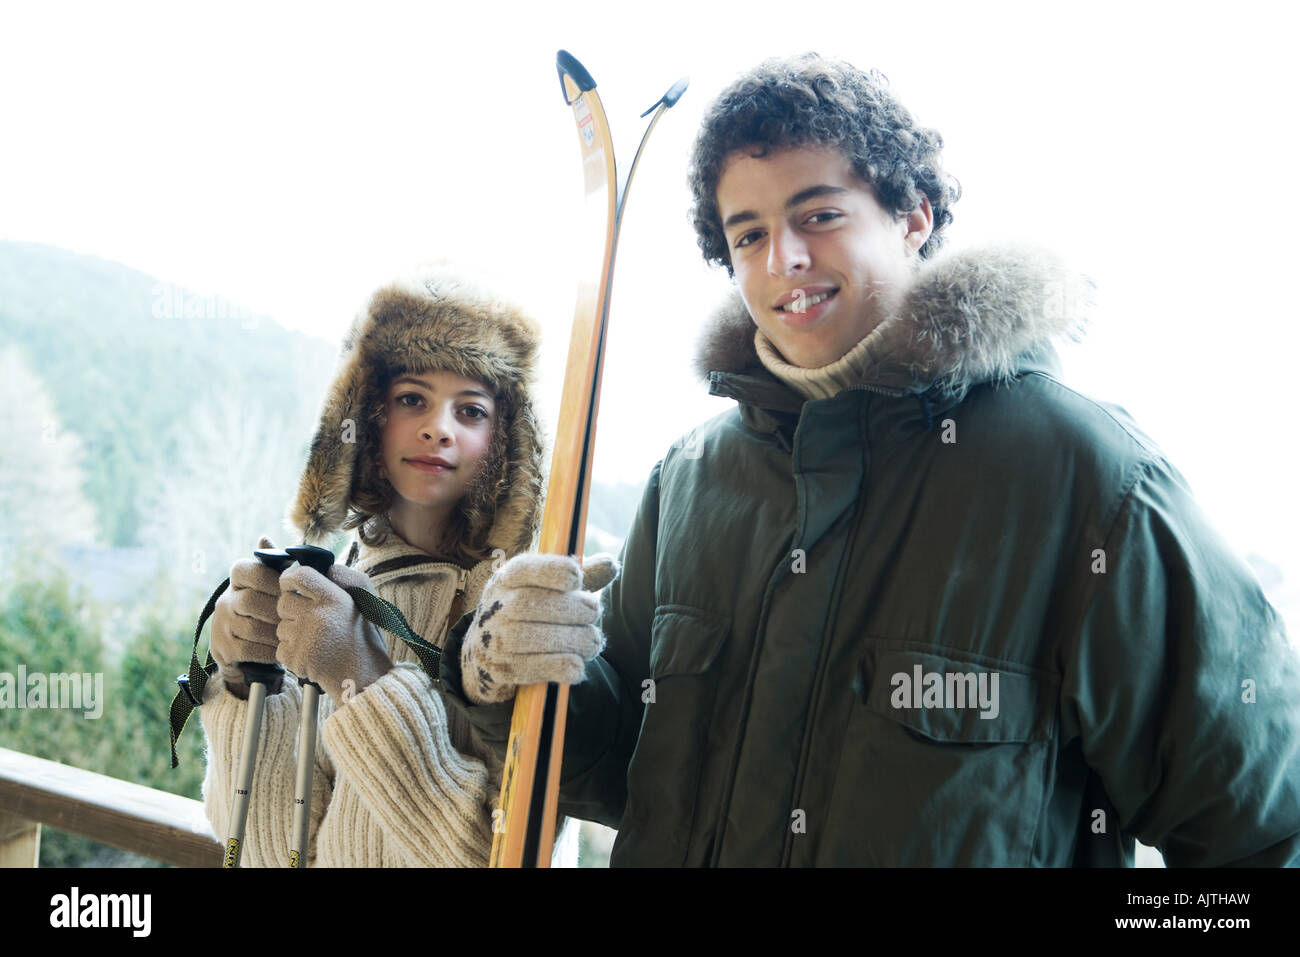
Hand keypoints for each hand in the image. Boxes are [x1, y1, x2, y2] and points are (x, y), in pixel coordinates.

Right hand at [210, 536, 282, 698]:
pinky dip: (269, 651)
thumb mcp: (271, 585)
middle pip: (249, 602)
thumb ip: (275, 565)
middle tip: (297, 617)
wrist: (244, 647)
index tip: (288, 589)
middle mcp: (225, 601)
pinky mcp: (223, 648)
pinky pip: (248, 650)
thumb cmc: (268, 608)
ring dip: (276, 633)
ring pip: (251, 628)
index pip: (247, 571)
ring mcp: (222, 625)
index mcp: (238, 581)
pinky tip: (283, 650)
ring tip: (294, 635)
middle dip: (276, 611)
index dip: (269, 579)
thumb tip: (264, 538)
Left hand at [275, 562, 393, 702]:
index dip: (289, 577)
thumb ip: (346, 578)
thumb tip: (324, 568)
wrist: (364, 677)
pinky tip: (311, 655)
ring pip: (280, 626)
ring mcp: (305, 639)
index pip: (300, 575)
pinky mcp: (296, 659)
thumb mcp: (366, 601)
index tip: (290, 584)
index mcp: (335, 599)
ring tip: (316, 641)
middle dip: (291, 610)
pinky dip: (291, 652)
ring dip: (292, 633)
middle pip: (283, 602)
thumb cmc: (363, 636)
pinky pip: (280, 648)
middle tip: (311, 620)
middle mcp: (318, 616)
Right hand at [461, 553, 620, 704]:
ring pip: (529, 638)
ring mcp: (493, 640)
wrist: (488, 655)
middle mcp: (495, 607)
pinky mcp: (499, 670)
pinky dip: (556, 667)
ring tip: (593, 642)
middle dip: (568, 608)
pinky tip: (578, 668)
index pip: (523, 569)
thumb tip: (611, 564)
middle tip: (595, 612)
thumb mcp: (551, 591)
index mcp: (508, 580)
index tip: (577, 577)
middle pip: (528, 604)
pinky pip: (527, 669)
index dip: (551, 570)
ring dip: (569, 639)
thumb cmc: (530, 615)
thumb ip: (581, 577)